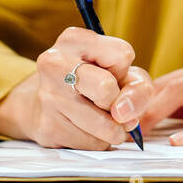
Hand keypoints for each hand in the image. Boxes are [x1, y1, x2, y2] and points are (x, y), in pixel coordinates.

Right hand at [0, 28, 154, 149]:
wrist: (44, 106)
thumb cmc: (91, 83)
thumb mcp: (122, 73)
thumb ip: (138, 88)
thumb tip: (125, 115)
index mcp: (73, 39)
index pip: (122, 55)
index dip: (124, 71)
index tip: (110, 73)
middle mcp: (54, 63)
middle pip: (107, 88)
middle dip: (118, 102)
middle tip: (107, 101)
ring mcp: (47, 96)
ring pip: (104, 124)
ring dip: (113, 128)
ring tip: (101, 118)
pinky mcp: (47, 128)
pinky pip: (92, 143)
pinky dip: (98, 141)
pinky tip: (84, 128)